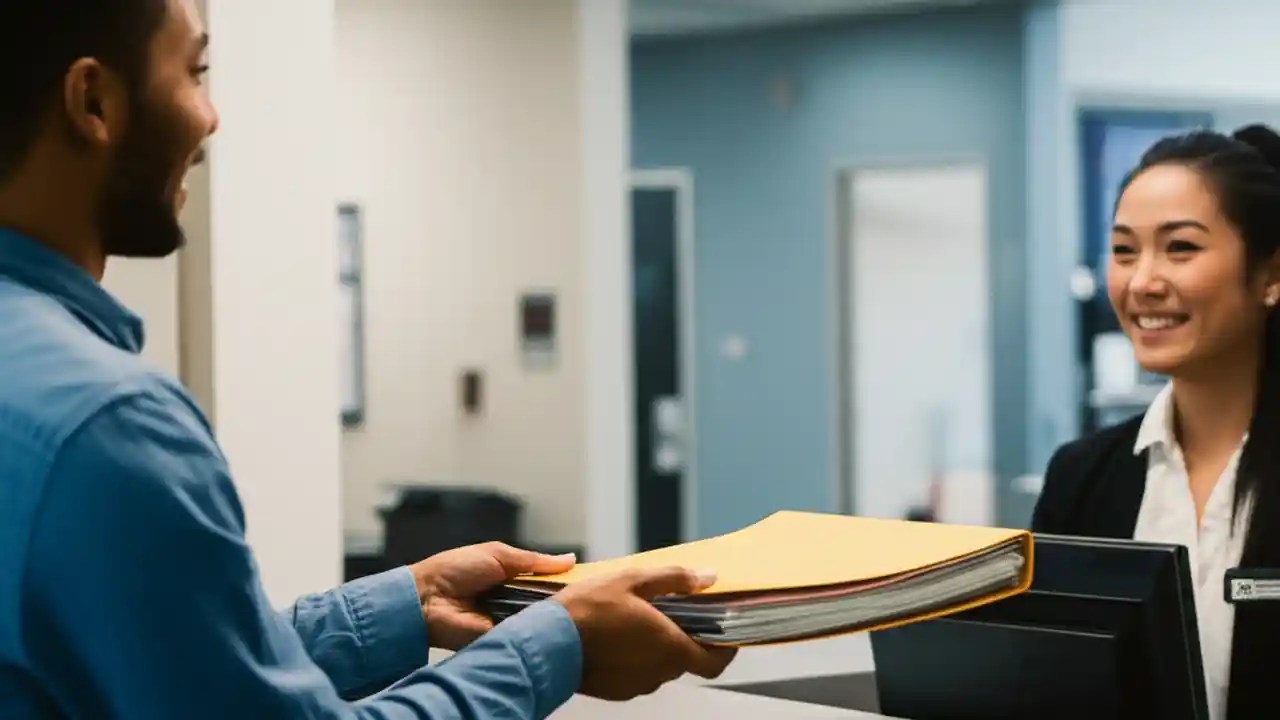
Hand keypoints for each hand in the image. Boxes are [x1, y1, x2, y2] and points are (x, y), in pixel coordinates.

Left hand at [410, 542, 575, 650]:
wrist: (426, 598)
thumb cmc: (456, 569)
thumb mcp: (499, 555)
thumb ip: (535, 561)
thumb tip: (570, 559)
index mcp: (512, 579)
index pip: (546, 584)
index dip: (564, 583)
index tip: (587, 582)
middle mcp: (513, 602)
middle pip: (546, 603)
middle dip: (561, 600)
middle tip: (585, 596)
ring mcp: (508, 622)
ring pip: (538, 619)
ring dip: (548, 614)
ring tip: (569, 608)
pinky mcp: (501, 640)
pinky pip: (524, 635)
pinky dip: (533, 629)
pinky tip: (548, 623)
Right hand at [552, 567, 737, 700]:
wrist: (544, 645)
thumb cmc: (588, 611)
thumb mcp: (633, 581)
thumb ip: (674, 579)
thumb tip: (707, 577)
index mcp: (671, 648)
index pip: (715, 662)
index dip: (725, 649)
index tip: (724, 633)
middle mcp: (658, 673)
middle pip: (685, 659)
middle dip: (683, 636)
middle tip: (669, 611)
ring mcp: (636, 685)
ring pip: (659, 666)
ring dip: (656, 647)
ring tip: (637, 620)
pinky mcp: (616, 690)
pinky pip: (636, 673)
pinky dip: (635, 657)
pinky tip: (617, 637)